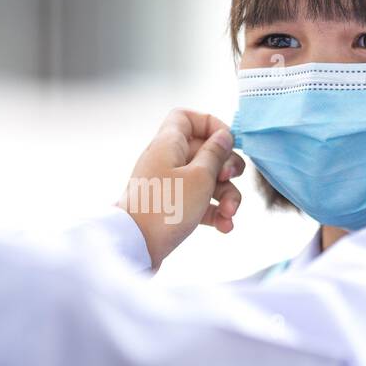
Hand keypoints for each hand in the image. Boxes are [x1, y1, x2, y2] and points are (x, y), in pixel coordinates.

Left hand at [116, 109, 245, 268]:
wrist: (134, 248)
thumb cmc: (166, 209)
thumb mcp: (200, 178)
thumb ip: (215, 154)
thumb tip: (223, 135)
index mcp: (168, 144)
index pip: (186, 118)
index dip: (210, 125)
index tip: (226, 143)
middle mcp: (166, 161)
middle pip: (205, 151)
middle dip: (226, 167)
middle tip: (229, 179)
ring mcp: (169, 185)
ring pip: (207, 180)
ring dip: (226, 195)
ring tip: (230, 214)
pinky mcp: (172, 208)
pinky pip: (199, 202)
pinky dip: (214, 212)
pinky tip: (225, 226)